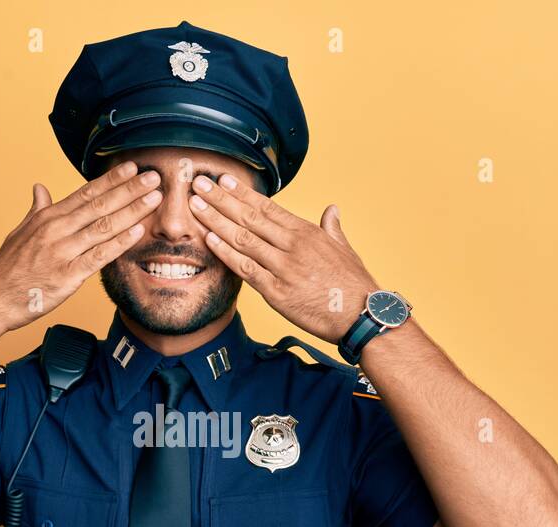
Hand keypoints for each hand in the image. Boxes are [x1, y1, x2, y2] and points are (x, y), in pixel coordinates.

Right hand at [0, 161, 163, 330]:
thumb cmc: (7, 269)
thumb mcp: (20, 232)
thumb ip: (36, 210)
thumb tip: (40, 188)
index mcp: (47, 218)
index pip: (85, 193)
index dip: (110, 180)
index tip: (131, 167)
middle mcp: (56, 230)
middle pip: (99, 205)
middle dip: (129, 189)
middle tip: (153, 176)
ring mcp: (62, 252)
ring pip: (103, 227)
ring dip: (132, 211)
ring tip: (154, 199)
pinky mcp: (67, 276)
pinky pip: (98, 256)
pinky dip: (119, 243)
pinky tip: (138, 232)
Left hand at [187, 173, 378, 344]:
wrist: (362, 315)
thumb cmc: (354, 284)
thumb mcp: (345, 249)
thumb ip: (332, 228)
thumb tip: (332, 210)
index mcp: (307, 232)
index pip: (268, 207)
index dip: (242, 192)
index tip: (223, 180)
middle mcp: (292, 245)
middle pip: (249, 217)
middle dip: (220, 199)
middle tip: (199, 184)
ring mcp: (283, 267)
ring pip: (243, 239)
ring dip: (215, 220)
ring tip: (195, 206)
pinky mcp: (277, 292)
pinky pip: (245, 269)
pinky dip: (226, 253)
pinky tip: (209, 239)